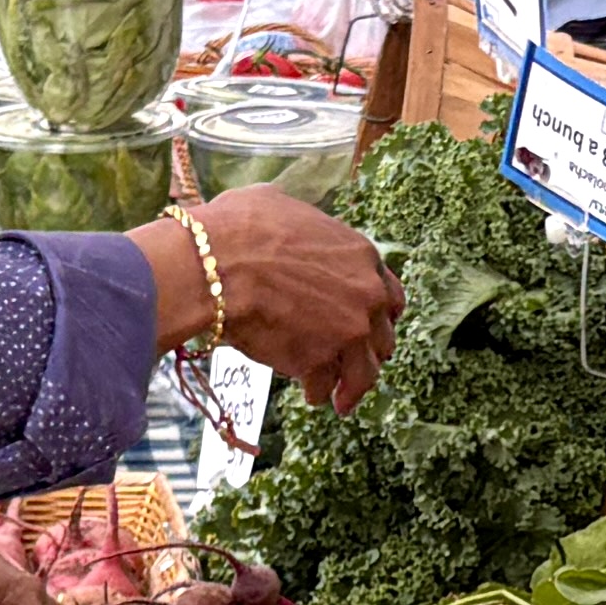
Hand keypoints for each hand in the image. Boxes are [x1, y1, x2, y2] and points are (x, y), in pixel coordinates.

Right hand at [151, 187, 399, 411]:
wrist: (215, 266)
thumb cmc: (239, 229)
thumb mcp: (281, 206)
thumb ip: (303, 228)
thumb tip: (290, 227)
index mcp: (363, 256)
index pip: (390, 294)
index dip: (379, 313)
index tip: (370, 326)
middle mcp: (366, 296)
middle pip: (382, 337)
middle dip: (368, 350)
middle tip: (354, 361)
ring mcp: (348, 331)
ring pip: (365, 372)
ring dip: (351, 385)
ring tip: (339, 398)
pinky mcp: (321, 360)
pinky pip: (327, 386)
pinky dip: (320, 392)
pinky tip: (311, 395)